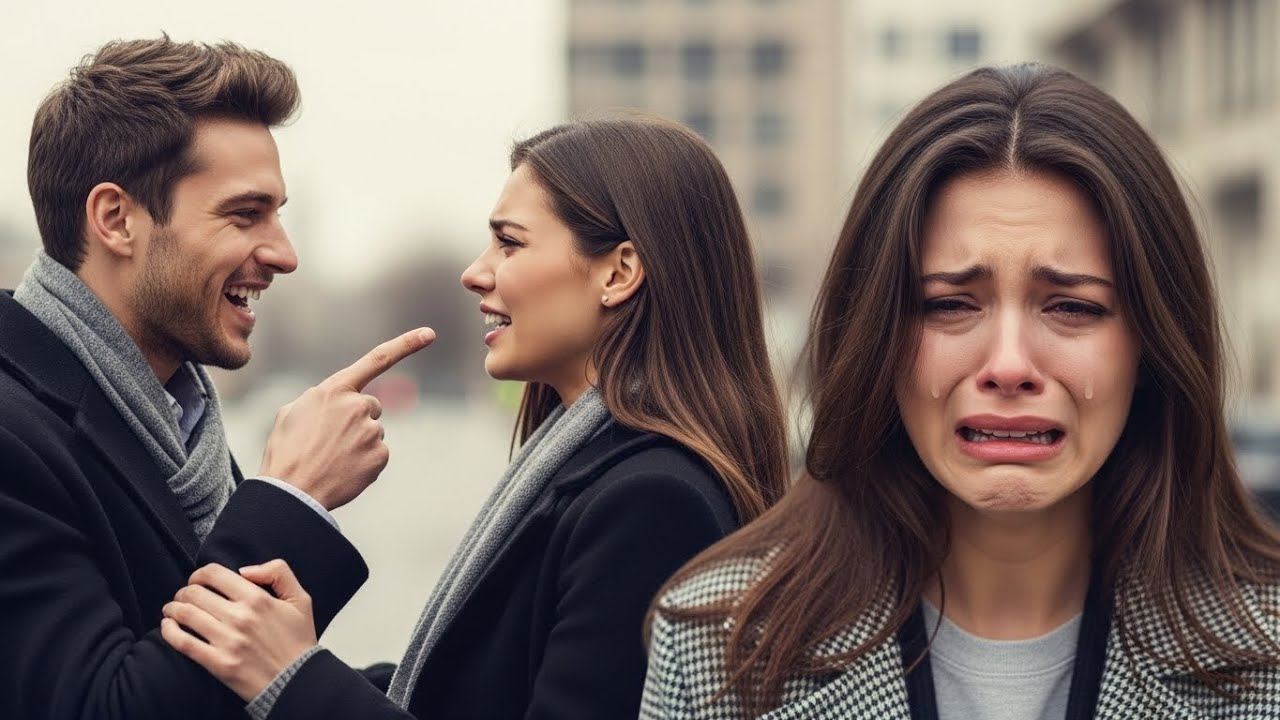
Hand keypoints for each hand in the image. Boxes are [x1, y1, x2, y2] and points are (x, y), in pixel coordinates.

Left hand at [161, 561, 316, 702]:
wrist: (298, 681)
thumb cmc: (298, 641)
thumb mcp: (300, 599)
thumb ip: (278, 572)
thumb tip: (244, 570)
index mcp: (258, 599)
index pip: (214, 574)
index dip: (200, 573)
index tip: (199, 580)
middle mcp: (240, 617)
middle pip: (194, 593)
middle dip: (184, 591)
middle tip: (184, 596)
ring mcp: (228, 641)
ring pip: (185, 614)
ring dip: (173, 608)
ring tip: (172, 610)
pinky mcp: (218, 663)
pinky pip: (183, 643)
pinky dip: (169, 631)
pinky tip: (168, 627)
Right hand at [259, 327, 434, 508]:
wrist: (291, 492)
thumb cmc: (286, 452)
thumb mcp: (292, 412)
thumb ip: (321, 399)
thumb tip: (336, 402)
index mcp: (334, 390)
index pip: (377, 359)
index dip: (406, 344)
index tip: (430, 334)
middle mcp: (358, 406)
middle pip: (371, 406)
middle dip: (357, 419)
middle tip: (329, 440)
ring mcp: (371, 431)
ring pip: (373, 431)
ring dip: (358, 441)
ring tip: (331, 457)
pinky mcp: (380, 455)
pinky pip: (378, 453)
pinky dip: (364, 461)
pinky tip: (344, 469)